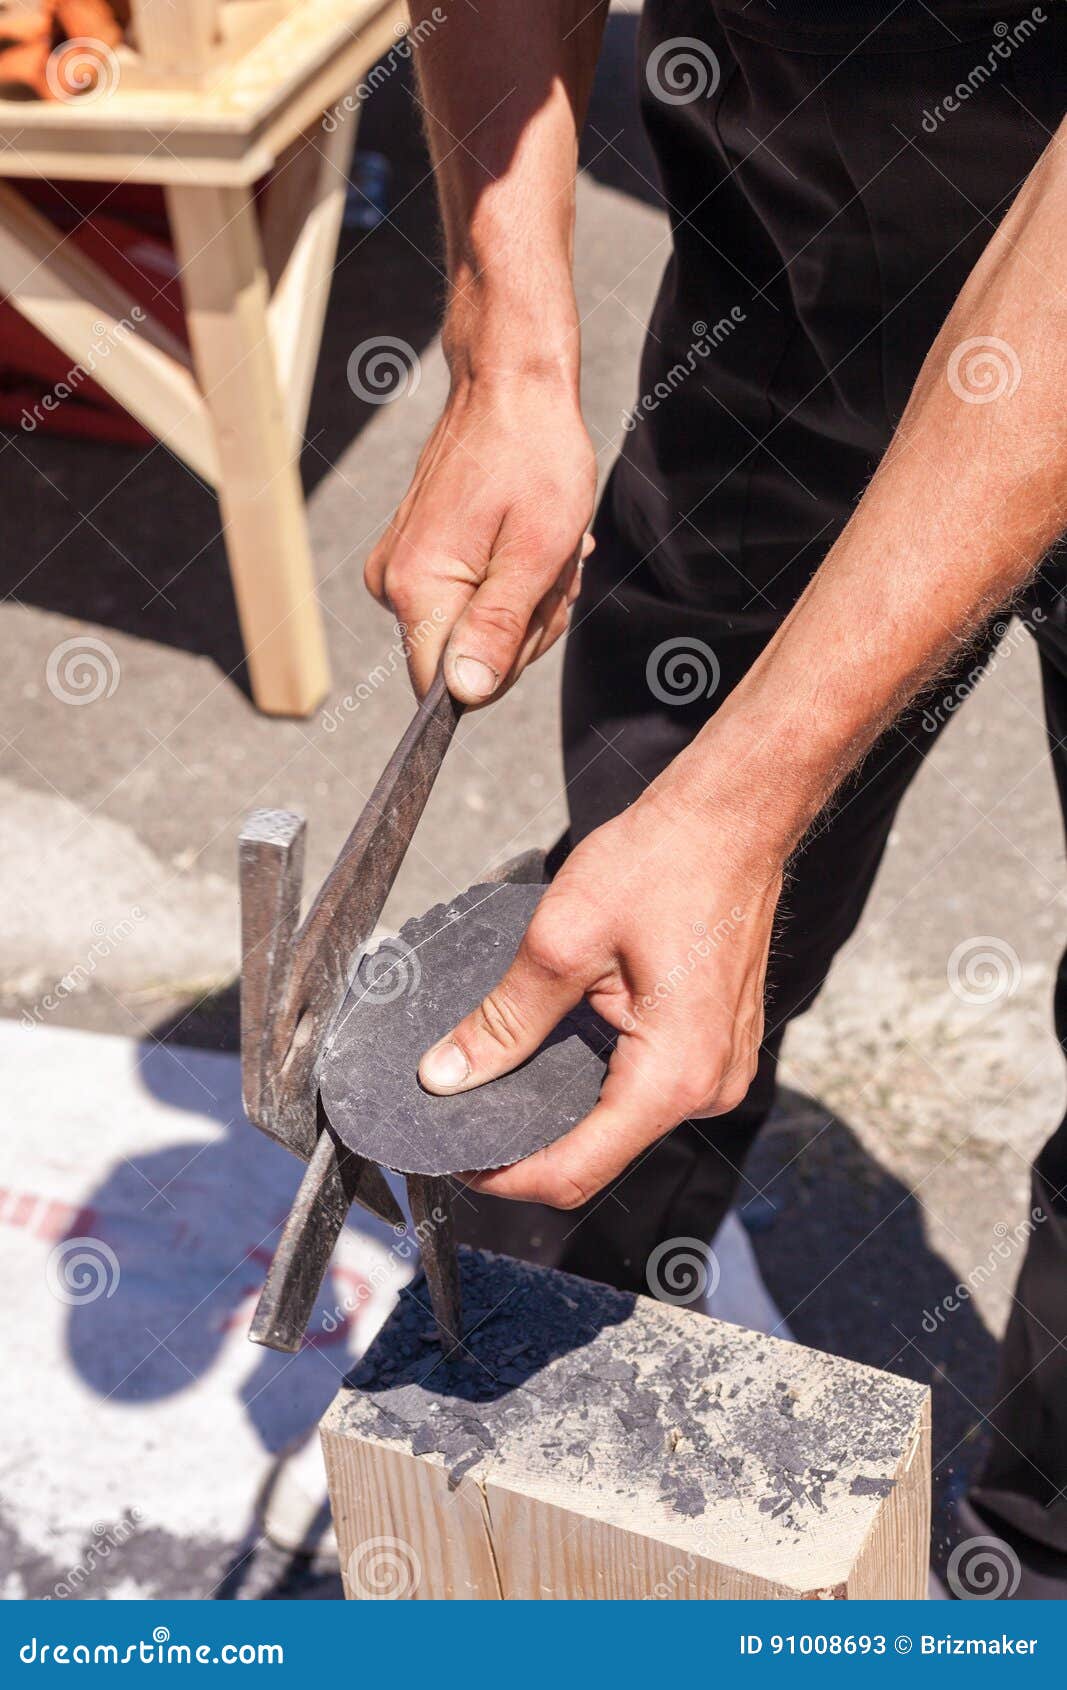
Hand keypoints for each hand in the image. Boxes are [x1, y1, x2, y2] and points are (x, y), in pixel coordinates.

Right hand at [365, 374, 596, 702]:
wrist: (510, 386)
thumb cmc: (534, 456)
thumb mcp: (538, 551)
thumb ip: (499, 629)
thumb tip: (465, 694)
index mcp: (418, 587)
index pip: (449, 689)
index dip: (503, 667)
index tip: (535, 606)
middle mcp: (393, 585)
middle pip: (466, 663)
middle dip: (524, 627)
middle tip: (549, 567)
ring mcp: (398, 571)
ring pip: (473, 634)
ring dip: (522, 601)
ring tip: (540, 546)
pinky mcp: (411, 558)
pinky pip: (465, 603)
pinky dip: (506, 582)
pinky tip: (522, 543)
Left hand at [417, 790, 782, 1206]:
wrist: (733, 819)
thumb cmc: (664, 862)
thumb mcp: (562, 940)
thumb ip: (504, 1019)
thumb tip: (446, 1073)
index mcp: (674, 1076)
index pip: (576, 1170)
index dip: (506, 1178)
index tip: (455, 1164)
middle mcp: (708, 1089)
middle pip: (598, 1152)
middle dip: (527, 1144)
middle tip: (464, 1118)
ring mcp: (719, 1070)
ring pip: (619, 1120)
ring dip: (560, 1109)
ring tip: (499, 1084)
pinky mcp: (717, 1048)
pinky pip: (645, 1088)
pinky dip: (595, 1081)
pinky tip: (553, 1054)